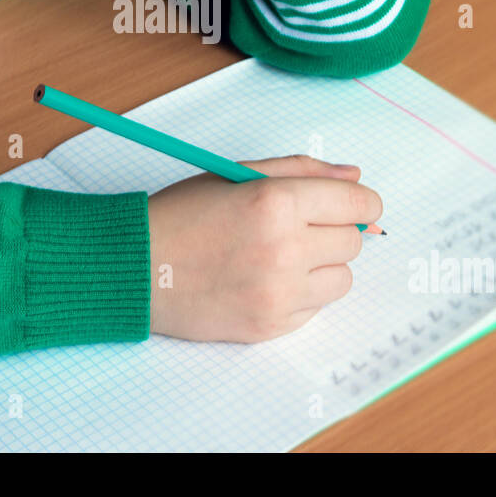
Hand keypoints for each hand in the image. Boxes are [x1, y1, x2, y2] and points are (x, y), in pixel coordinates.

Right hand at [147, 155, 381, 342]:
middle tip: (296, 227)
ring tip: (279, 256)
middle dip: (333, 230)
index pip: (359, 203)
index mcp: (276, 201)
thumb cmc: (180, 215)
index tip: (352, 205)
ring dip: (321, 266)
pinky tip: (263, 280)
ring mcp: (278, 293)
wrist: (134, 268)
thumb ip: (301, 170)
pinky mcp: (269, 326)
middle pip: (353, 241)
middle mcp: (284, 249)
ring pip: (341, 279)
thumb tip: (355, 176)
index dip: (361, 202)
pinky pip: (314, 309)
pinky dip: (298, 295)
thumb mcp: (237, 175)